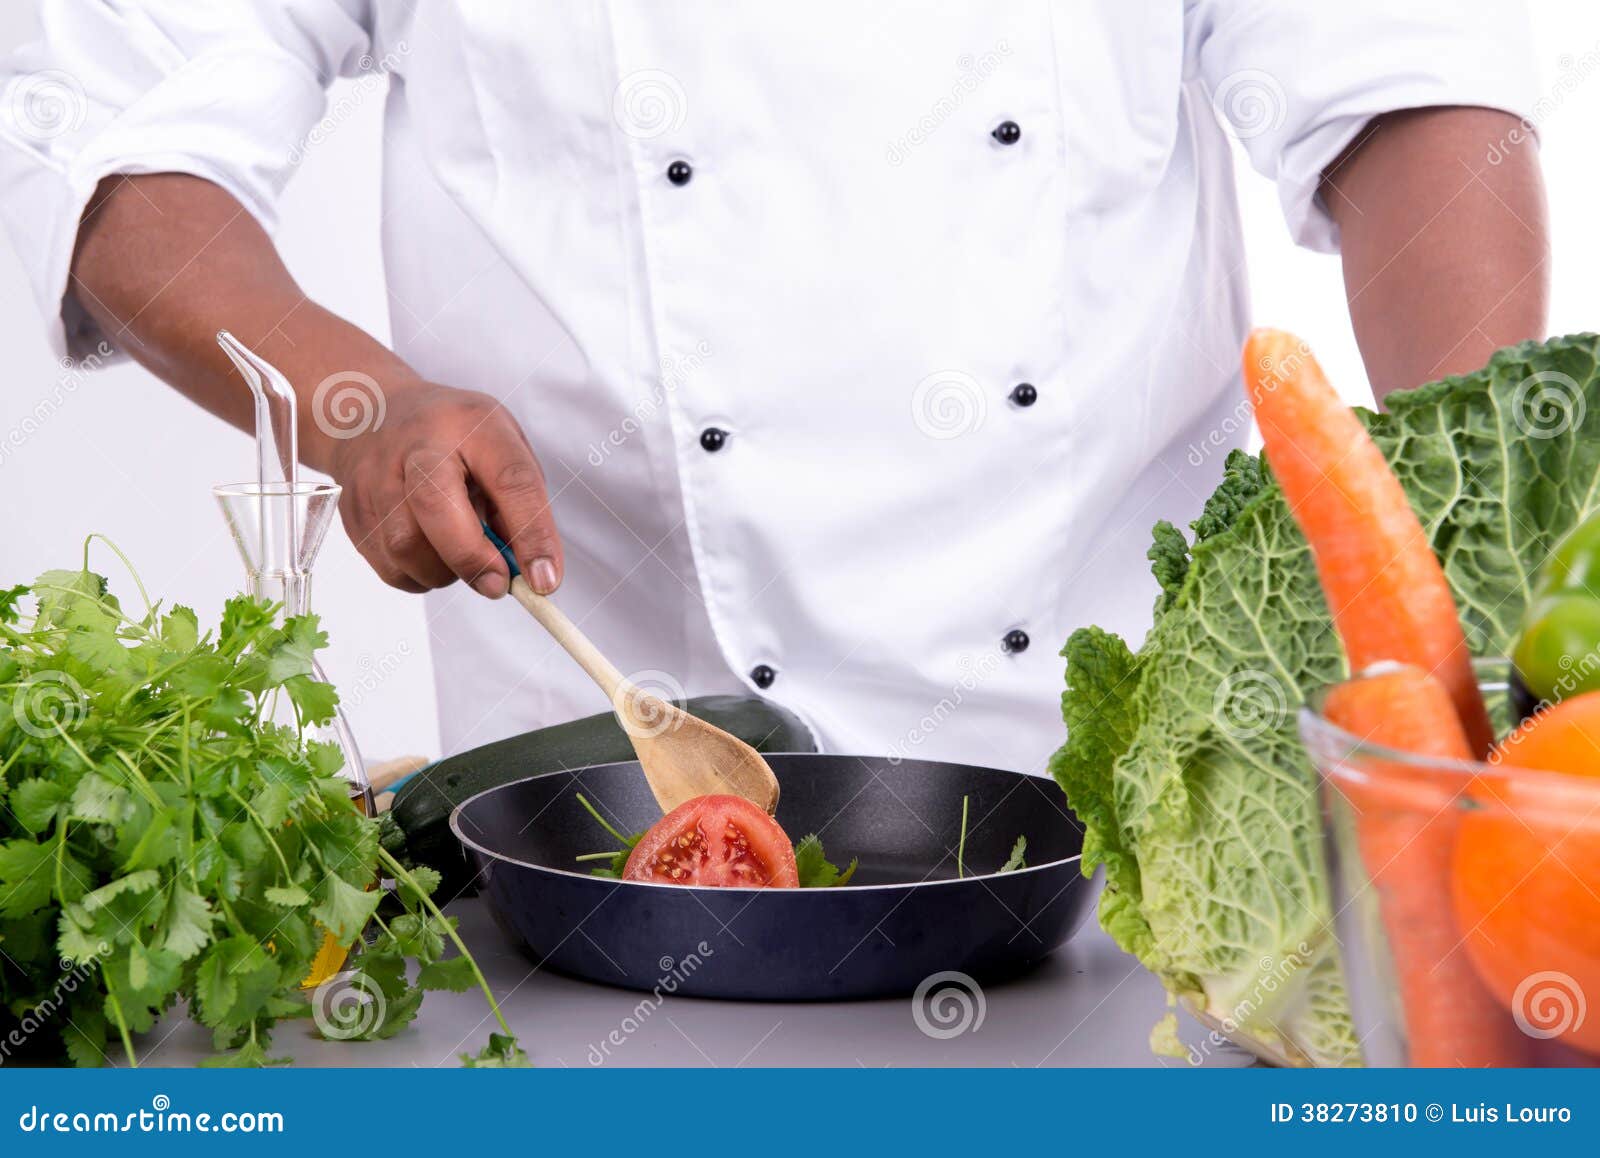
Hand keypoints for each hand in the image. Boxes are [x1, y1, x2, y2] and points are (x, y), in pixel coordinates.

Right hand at [325, 378, 562, 597]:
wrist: (371, 413)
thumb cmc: (453, 437)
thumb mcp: (500, 448)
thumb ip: (520, 506)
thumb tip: (534, 574)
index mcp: (472, 424)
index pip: (510, 480)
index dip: (533, 534)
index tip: (545, 580)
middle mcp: (418, 444)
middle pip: (436, 506)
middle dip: (472, 558)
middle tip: (498, 585)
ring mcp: (375, 477)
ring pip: (406, 547)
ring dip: (445, 571)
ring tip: (461, 555)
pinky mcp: (352, 511)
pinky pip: (390, 567)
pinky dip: (420, 576)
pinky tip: (431, 553)